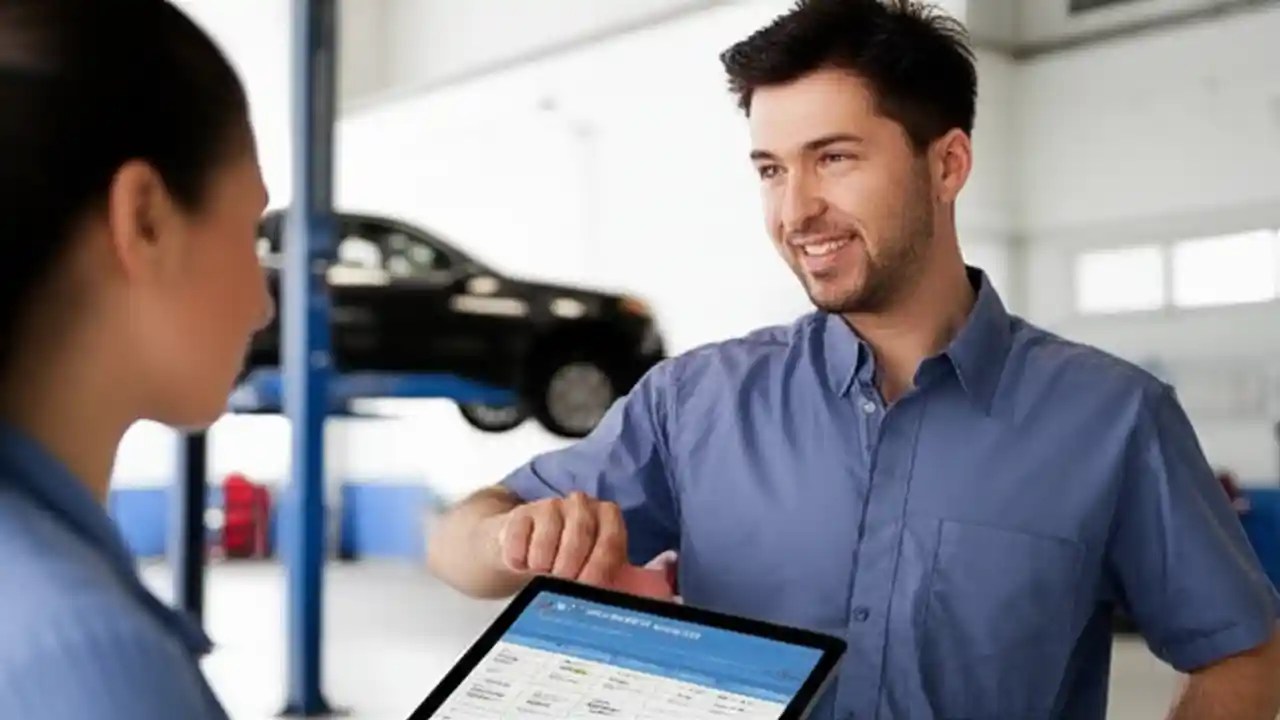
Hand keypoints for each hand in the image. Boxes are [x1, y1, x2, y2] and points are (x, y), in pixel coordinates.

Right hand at [495, 492, 676, 599]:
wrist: (523, 554)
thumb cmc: (569, 567)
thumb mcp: (600, 573)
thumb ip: (632, 583)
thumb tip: (666, 599)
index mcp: (608, 520)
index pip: (611, 539)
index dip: (601, 566)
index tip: (588, 588)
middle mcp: (582, 506)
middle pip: (581, 535)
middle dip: (570, 567)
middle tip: (561, 586)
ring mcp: (550, 506)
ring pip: (549, 534)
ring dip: (544, 563)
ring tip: (541, 576)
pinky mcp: (520, 514)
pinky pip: (521, 534)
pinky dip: (520, 557)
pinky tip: (521, 566)